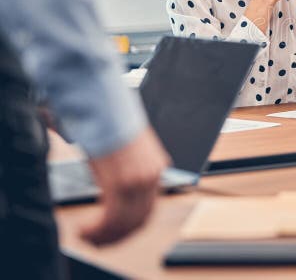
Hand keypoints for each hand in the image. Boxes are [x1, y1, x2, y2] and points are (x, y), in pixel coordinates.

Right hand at [80, 127, 169, 245]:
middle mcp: (152, 177)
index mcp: (157, 169)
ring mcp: (139, 181)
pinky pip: (112, 218)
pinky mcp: (122, 182)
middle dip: (117, 236)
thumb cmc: (111, 125)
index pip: (149, 210)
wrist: (106, 108)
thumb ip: (128, 173)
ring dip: (104, 236)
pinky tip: (84, 229)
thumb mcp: (127, 151)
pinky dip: (98, 230)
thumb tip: (114, 193)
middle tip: (97, 241)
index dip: (130, 228)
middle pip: (139, 221)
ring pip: (125, 224)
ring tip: (87, 236)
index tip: (113, 234)